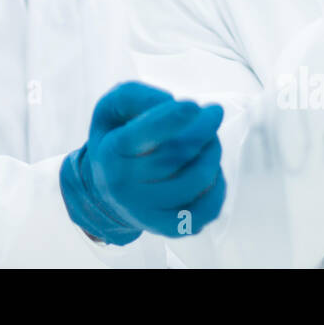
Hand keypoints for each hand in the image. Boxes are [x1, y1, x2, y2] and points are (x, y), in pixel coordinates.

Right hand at [59, 82, 224, 243]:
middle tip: (214, 112)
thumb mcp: (112, 109)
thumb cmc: (116, 139)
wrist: (106, 189)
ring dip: (212, 153)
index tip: (194, 105)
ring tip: (211, 140)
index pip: (142, 135)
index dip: (170, 119)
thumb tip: (170, 102)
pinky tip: (210, 170)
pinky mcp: (167, 228)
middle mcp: (124, 186)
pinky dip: (217, 186)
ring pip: (195, 181)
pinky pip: (205, 210)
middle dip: (203, 129)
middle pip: (176, 155)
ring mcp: (146, 211)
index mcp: (111, 153)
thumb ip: (135, 96)